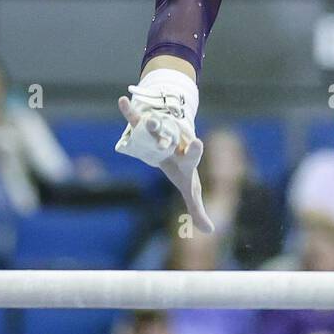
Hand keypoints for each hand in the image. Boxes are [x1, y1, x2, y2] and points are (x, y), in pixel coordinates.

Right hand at [118, 96, 214, 233]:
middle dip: (167, 139)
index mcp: (185, 157)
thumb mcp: (189, 187)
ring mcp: (161, 132)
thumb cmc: (182, 167)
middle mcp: (175, 141)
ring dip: (151, 123)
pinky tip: (122, 101)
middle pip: (172, 140)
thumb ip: (197, 208)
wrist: (176, 139)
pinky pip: (136, 120)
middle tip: (165, 138)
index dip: (195, 151)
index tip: (198, 142)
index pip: (192, 156)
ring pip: (156, 127)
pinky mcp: (145, 127)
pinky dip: (129, 112)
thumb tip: (210, 231)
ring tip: (146, 119)